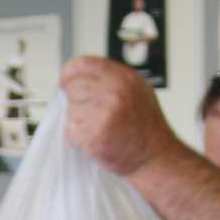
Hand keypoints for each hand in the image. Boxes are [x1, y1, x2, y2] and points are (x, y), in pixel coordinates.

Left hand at [60, 57, 179, 177]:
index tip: (65, 81)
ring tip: (96, 127)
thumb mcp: (137, 89)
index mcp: (122, 78)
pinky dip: (77, 137)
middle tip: (86, 111)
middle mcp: (113, 93)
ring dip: (77, 120)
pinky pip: (70, 131)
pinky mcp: (94, 135)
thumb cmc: (146, 125)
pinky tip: (93, 138)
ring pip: (70, 110)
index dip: (68, 73)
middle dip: (74, 100)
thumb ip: (111, 78)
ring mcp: (103, 114)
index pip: (82, 65)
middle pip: (72, 87)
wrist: (155, 155)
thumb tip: (80, 75)